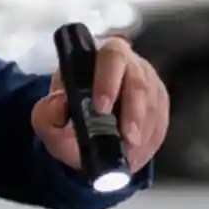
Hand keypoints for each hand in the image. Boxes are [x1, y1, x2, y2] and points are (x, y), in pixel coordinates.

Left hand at [30, 37, 168, 173]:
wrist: (85, 140)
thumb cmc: (66, 122)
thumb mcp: (47, 120)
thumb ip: (47, 113)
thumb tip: (60, 104)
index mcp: (97, 59)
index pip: (111, 57)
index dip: (109, 80)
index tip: (101, 108)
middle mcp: (128, 65)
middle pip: (139, 81)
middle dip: (133, 113)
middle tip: (127, 139)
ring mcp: (147, 83)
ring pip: (153, 102)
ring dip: (143, 129)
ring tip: (131, 151)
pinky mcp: (159, 103)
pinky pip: (161, 118)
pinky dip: (150, 137)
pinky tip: (138, 151)